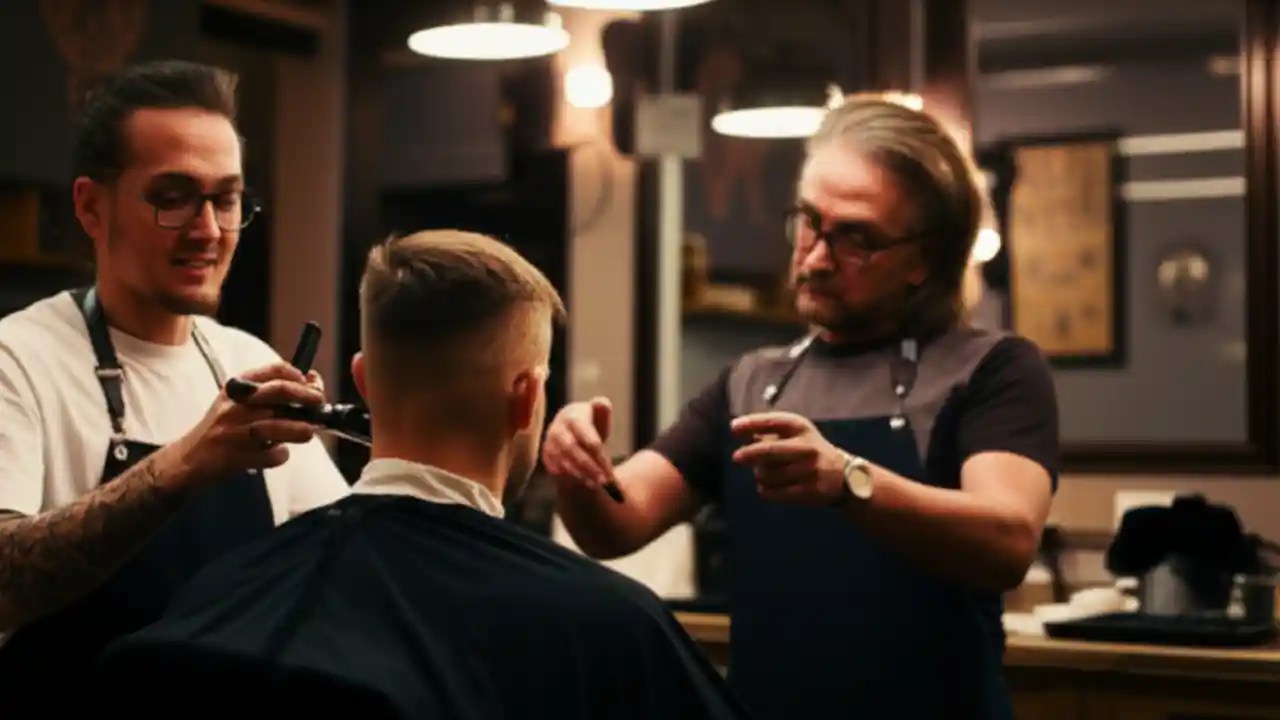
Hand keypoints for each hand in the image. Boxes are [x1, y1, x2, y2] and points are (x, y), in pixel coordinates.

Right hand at [156, 362, 326, 489]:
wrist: (188, 458)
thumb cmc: (221, 427)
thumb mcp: (237, 400)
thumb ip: (269, 391)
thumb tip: (311, 380)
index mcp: (236, 387)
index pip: (275, 370)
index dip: (300, 375)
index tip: (311, 382)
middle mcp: (235, 406)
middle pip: (280, 392)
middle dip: (308, 396)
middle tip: (320, 403)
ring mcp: (235, 432)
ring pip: (279, 426)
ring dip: (301, 430)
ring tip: (307, 432)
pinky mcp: (237, 457)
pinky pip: (272, 455)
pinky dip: (280, 455)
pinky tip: (276, 453)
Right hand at [542, 397, 615, 492]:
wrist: (571, 426)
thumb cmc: (590, 420)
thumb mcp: (599, 411)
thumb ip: (602, 407)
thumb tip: (602, 404)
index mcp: (572, 416)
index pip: (587, 437)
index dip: (599, 455)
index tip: (609, 468)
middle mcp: (558, 428)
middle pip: (573, 450)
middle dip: (589, 467)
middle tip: (603, 481)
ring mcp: (549, 442)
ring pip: (563, 461)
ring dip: (580, 474)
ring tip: (596, 483)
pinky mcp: (546, 454)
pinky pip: (555, 468)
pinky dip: (570, 477)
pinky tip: (584, 481)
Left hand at [730, 411, 847, 506]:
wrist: (843, 477)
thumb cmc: (809, 451)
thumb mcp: (796, 434)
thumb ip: (769, 432)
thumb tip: (738, 430)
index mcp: (802, 428)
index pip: (772, 421)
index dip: (751, 424)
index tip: (733, 427)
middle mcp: (807, 448)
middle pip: (768, 451)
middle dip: (748, 454)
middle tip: (736, 457)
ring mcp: (809, 471)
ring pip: (767, 475)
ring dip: (759, 475)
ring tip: (765, 473)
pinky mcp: (808, 492)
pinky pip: (772, 493)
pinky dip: (764, 490)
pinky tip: (768, 487)